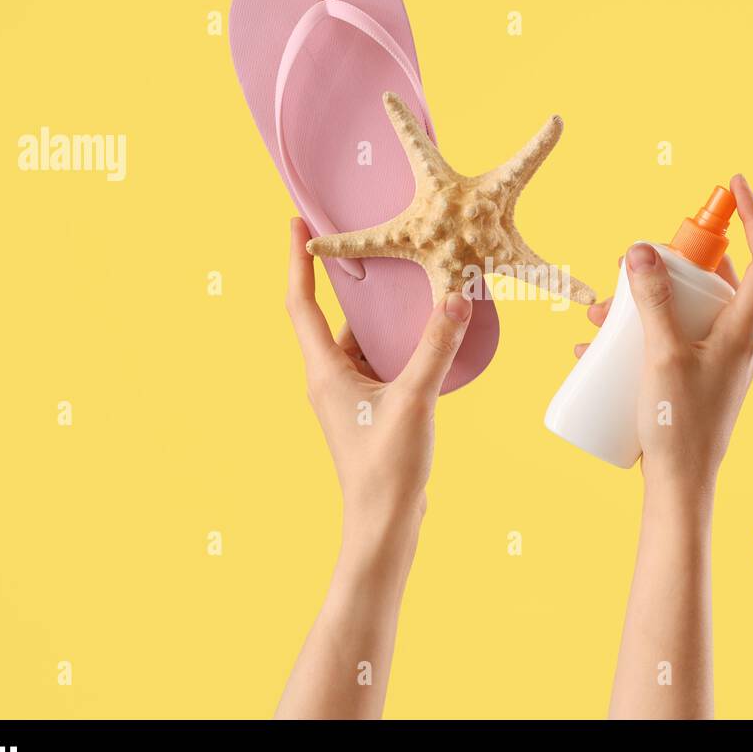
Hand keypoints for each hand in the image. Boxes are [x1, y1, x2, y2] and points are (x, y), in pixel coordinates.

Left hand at [277, 217, 472, 719]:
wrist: (383, 527)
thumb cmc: (386, 470)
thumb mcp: (414, 401)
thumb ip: (434, 348)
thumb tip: (456, 297)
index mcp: (325, 372)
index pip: (301, 305)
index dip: (297, 262)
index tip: (297, 224)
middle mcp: (331, 380)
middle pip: (330, 316)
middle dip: (345, 278)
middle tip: (363, 238)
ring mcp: (350, 397)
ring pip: (360, 339)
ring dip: (377, 311)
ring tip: (403, 276)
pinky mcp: (372, 411)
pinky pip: (380, 361)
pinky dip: (396, 340)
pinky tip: (426, 332)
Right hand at [574, 175, 752, 516]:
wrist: (680, 487)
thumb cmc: (679, 426)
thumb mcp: (660, 355)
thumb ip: (652, 300)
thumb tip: (638, 249)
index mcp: (745, 328)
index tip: (734, 184)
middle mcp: (739, 339)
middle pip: (710, 281)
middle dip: (661, 268)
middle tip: (622, 268)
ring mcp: (719, 359)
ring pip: (684, 310)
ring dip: (640, 304)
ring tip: (595, 317)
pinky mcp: (697, 377)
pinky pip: (670, 339)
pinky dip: (637, 335)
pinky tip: (595, 351)